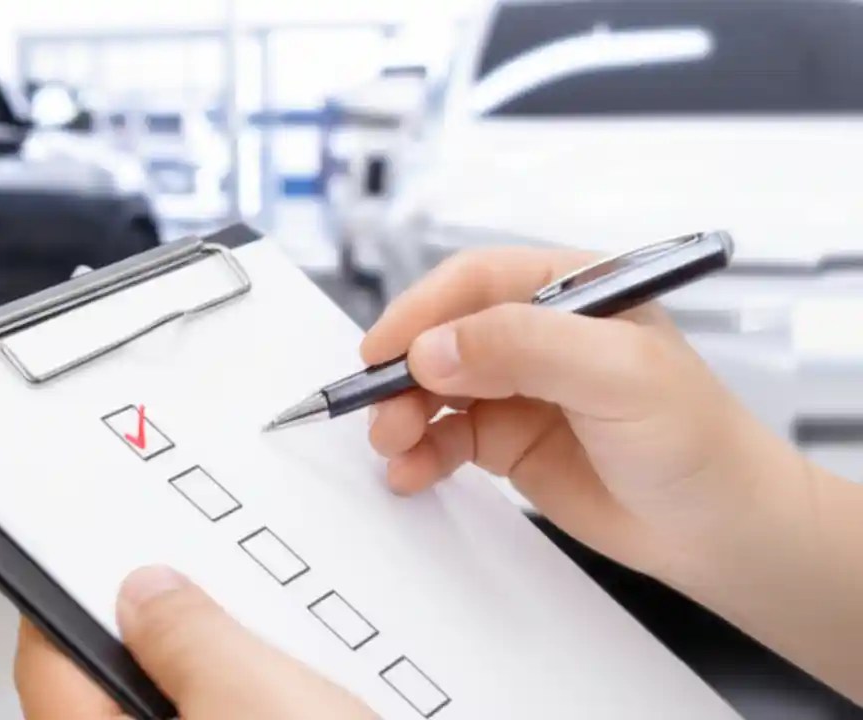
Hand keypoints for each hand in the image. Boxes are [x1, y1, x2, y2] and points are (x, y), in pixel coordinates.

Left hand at [15, 565, 373, 719]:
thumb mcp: (252, 695)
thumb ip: (185, 630)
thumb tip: (147, 593)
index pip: (47, 661)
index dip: (71, 592)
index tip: (99, 551)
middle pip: (110, 692)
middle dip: (155, 638)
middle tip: (203, 599)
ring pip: (171, 716)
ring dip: (208, 678)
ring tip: (264, 662)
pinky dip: (238, 711)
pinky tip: (288, 703)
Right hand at [360, 246, 803, 584]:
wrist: (720, 530)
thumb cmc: (693, 438)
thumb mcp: (616, 375)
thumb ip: (524, 348)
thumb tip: (431, 349)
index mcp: (571, 289)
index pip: (476, 280)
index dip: (423, 310)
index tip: (384, 350)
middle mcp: (536, 332)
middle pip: (443, 333)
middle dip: (403, 370)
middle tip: (378, 409)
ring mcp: (518, 387)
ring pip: (434, 387)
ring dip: (402, 413)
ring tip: (392, 447)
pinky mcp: (506, 438)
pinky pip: (444, 436)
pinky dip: (419, 452)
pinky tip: (410, 473)